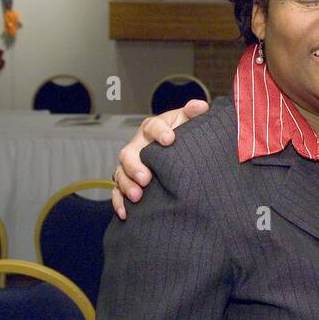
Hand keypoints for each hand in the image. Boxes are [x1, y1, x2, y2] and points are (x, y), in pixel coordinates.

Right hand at [111, 100, 207, 218]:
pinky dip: (119, 202)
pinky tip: (126, 213)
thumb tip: (200, 106)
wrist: (179, 156)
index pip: (152, 127)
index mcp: (153, 129)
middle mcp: (138, 146)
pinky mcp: (127, 183)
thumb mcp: (188, 124)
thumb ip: (193, 114)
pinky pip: (117, 193)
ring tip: (137, 195)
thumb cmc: (182, 138)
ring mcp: (130, 166)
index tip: (170, 139)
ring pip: (120, 173)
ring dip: (127, 185)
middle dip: (135, 166)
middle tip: (146, 177)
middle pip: (129, 153)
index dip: (160, 132)